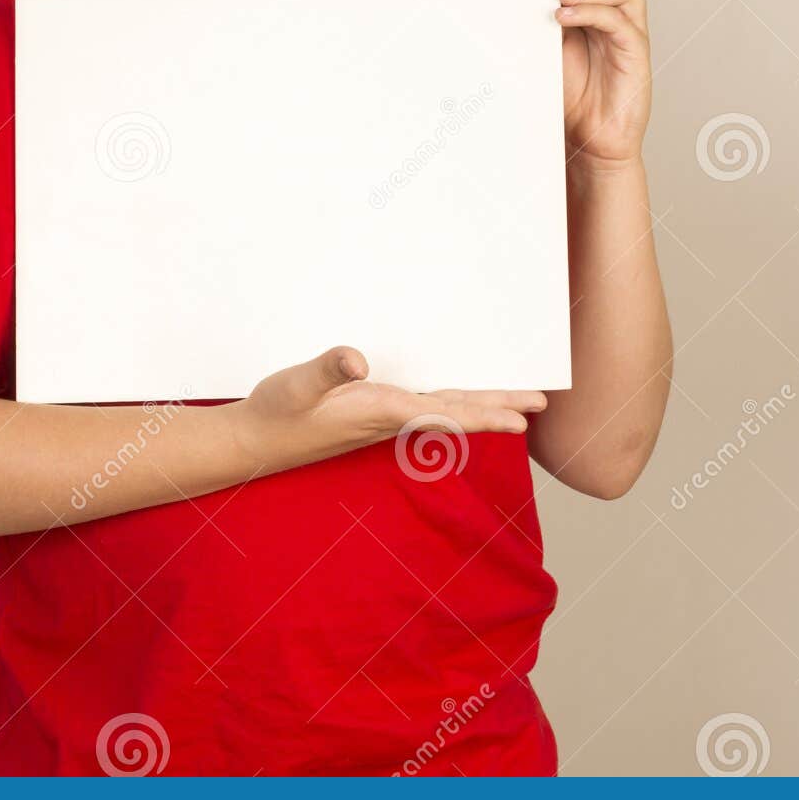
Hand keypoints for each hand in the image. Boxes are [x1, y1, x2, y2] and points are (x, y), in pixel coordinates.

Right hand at [230, 345, 546, 472]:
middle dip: (500, 407)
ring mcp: (383, 416)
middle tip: (542, 401)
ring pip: (446, 407)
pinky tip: (460, 393)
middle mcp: (390, 417)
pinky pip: (426, 403)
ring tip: (517, 400)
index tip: (522, 419)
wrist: (256, 440)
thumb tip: (358, 360)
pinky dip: (455, 398)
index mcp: (381, 410)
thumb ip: (325, 370)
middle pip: (457, 411)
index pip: (445, 413)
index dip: (485, 415)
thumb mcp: (297, 385)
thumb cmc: (277, 412)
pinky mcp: (373, 411)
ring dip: (483, 403)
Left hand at [534, 0, 650, 167]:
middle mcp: (613, 13)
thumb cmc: (568, 96)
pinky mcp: (636, 53)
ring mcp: (627, 31)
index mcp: (591, 7)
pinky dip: (594, 13)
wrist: (587, 140)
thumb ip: (534, 21)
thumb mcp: (542, 49)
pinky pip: (622, 22)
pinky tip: (566, 16)